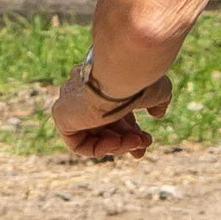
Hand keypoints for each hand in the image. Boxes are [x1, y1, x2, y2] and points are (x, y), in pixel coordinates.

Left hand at [51, 66, 170, 161]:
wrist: (122, 71)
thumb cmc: (141, 77)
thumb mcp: (157, 90)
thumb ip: (158, 101)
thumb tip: (158, 114)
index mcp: (103, 80)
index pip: (112, 111)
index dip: (129, 130)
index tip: (145, 141)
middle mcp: (83, 90)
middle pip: (103, 125)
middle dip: (125, 141)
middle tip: (143, 146)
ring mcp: (71, 103)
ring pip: (93, 136)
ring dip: (117, 145)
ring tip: (136, 143)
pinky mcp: (62, 115)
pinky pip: (78, 143)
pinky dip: (98, 148)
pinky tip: (116, 143)